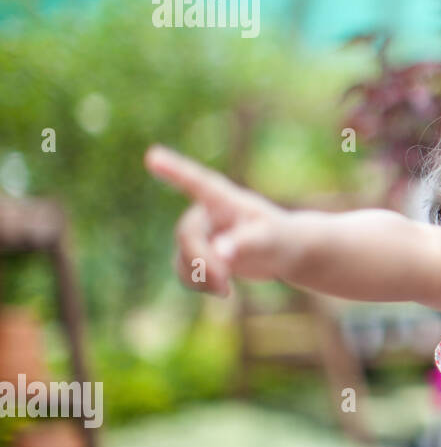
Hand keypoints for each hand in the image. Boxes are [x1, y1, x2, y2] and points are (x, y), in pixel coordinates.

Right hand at [144, 144, 294, 295]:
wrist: (282, 251)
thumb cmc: (279, 237)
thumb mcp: (268, 239)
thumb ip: (244, 243)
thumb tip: (220, 253)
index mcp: (224, 199)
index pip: (197, 181)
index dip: (173, 170)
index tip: (153, 156)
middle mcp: (205, 212)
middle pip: (187, 235)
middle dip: (202, 261)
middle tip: (225, 284)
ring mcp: (199, 233)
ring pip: (182, 257)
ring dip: (201, 277)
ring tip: (227, 288)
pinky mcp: (196, 252)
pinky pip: (184, 272)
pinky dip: (200, 284)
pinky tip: (223, 290)